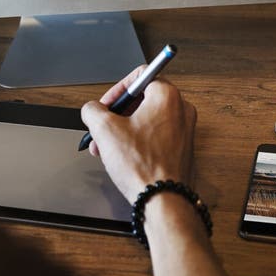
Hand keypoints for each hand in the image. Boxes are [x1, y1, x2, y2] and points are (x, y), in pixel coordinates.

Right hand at [81, 67, 195, 202]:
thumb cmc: (144, 167)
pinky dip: (137, 143)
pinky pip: (155, 137)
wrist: (164, 201)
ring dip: (122, 131)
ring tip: (105, 148)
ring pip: (146, 120)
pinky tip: (121, 158)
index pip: (139, 75)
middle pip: (142, 100)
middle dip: (115, 116)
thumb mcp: (105, 130)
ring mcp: (184, 130)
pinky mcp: (182, 149)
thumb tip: (92, 109)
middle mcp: (181, 109)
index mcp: (167, 96)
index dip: (116, 90)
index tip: (105, 105)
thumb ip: (93, 110)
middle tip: (101, 129)